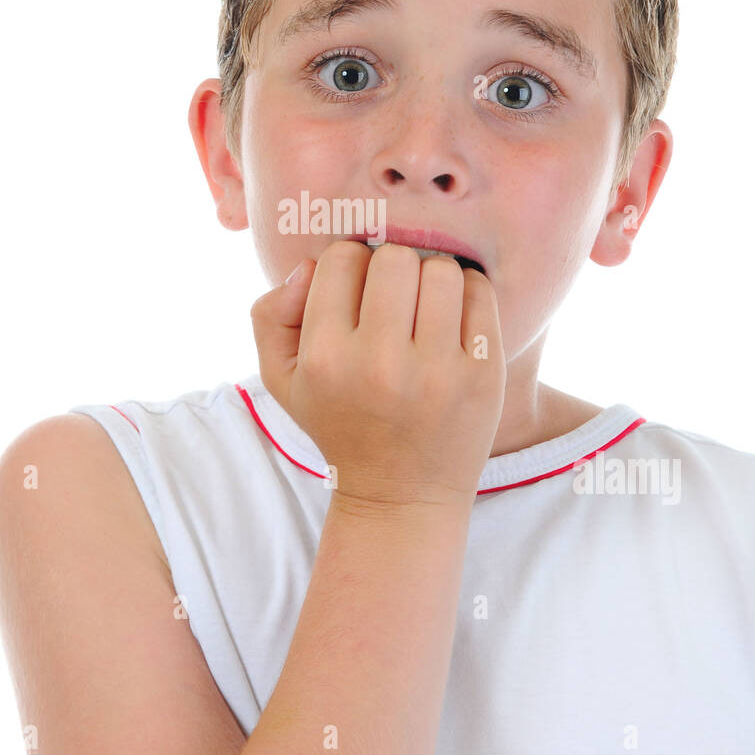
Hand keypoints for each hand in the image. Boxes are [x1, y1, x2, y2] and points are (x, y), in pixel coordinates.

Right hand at [250, 241, 505, 508]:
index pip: (341, 259)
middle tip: (394, 298)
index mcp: (326, 358)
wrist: (401, 496)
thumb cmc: (339, 423)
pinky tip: (453, 318)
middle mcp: (380, 363)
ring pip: (442, 270)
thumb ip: (272, 314)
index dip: (348, 266)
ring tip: (425, 306)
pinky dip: (468, 293)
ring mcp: (437, 370)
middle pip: (395, 258)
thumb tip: (309, 265)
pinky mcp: (483, 375)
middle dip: (392, 268)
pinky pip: (481, 294)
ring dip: (433, 278)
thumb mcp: (282, 379)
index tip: (356, 293)